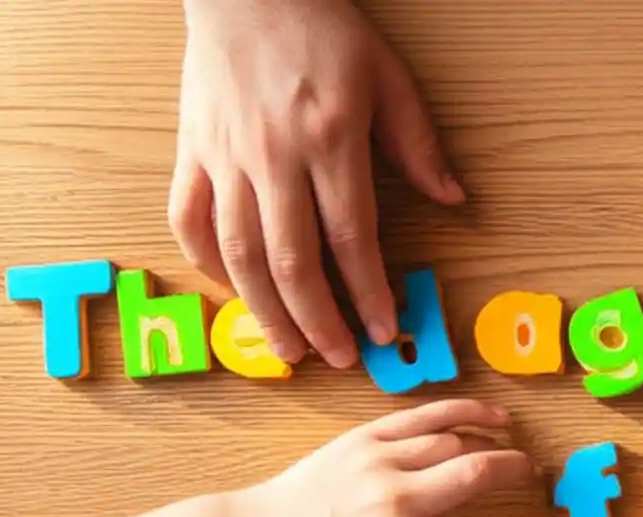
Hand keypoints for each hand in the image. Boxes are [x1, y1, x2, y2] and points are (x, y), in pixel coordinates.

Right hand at [169, 0, 464, 368]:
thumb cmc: (325, 31)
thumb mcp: (390, 78)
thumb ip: (419, 145)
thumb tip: (452, 200)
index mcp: (330, 139)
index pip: (351, 238)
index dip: (369, 293)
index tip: (384, 330)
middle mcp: (274, 155)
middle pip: (292, 261)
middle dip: (318, 321)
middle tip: (338, 358)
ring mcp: (225, 156)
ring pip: (238, 254)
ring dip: (264, 312)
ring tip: (289, 349)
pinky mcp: (190, 152)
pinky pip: (189, 221)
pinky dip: (209, 265)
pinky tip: (235, 292)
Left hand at [226, 400, 569, 516]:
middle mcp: (397, 500)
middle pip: (478, 473)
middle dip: (517, 473)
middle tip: (537, 478)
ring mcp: (380, 462)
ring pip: (453, 440)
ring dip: (492, 443)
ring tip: (512, 451)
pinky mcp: (364, 436)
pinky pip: (424, 415)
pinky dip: (462, 410)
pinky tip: (489, 416)